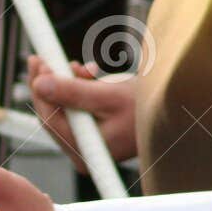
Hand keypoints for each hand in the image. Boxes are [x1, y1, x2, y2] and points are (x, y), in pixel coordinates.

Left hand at [27, 56, 138, 171]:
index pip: (49, 119)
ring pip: (62, 108)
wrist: (173, 112)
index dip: (40, 88)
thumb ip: (73, 91)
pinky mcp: (92, 132)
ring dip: (65, 83)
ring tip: (80, 67)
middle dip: (48, 84)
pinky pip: (74, 108)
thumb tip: (40, 84)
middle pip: (52, 114)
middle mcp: (82, 152)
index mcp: (85, 152)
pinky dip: (77, 89)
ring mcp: (87, 144)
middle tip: (43, 57)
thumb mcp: (109, 95)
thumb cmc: (148, 108)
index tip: (38, 62)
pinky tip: (89, 75)